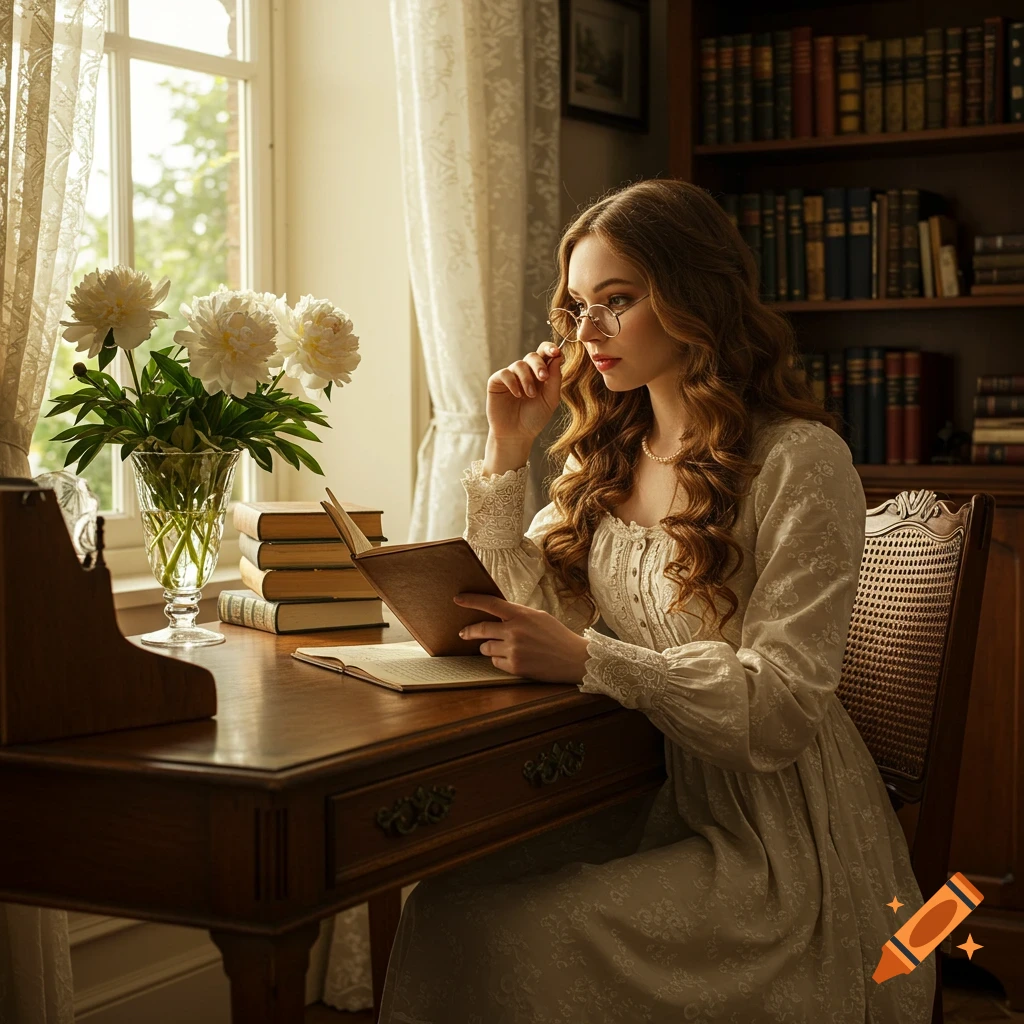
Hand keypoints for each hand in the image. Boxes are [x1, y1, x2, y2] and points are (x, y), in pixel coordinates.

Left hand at [454, 592, 589, 683]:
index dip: (471, 600)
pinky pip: (495, 662)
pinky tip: (513, 658)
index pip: (490, 603)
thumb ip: (518, 615)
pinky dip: (499, 660)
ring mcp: (513, 649)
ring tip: (500, 647)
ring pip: (485, 647)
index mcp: (521, 614)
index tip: (457, 599)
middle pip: (481, 628)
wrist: (575, 659)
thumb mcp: (538, 617)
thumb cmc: (557, 636)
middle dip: (469, 631)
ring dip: (487, 647)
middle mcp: (514, 630)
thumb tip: (497, 614)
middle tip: (463, 633)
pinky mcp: (515, 666)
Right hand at [485, 341, 563, 442]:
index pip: (545, 354)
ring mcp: (511, 376)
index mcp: (540, 374)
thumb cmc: (534, 418)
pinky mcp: (497, 382)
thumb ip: (555, 379)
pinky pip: (505, 373)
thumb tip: (558, 357)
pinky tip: (517, 395)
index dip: (550, 349)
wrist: (516, 435)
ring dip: (527, 379)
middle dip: (539, 365)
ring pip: (519, 364)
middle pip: (532, 356)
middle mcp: (525, 372)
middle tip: (543, 378)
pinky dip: (513, 382)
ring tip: (530, 395)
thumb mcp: (550, 400)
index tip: (556, 353)